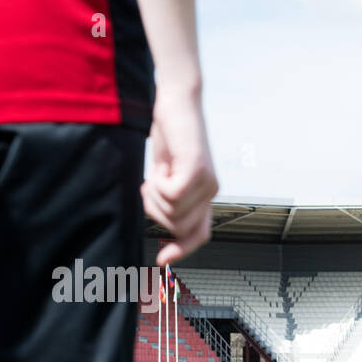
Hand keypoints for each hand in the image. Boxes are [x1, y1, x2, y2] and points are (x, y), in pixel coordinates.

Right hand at [142, 90, 217, 265]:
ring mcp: (207, 182)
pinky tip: (160, 166)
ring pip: (172, 211)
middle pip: (177, 226)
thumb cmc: (169, 134)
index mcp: (204, 195)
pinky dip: (156, 184)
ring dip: (153, 194)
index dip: (182, 250)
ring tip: (157, 171)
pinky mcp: (197, 170)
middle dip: (155, 210)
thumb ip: (168, 198)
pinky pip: (171, 194)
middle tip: (150, 184)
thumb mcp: (166, 173)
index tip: (162, 261)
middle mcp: (210, 192)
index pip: (199, 234)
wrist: (176, 100)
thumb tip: (163, 227)